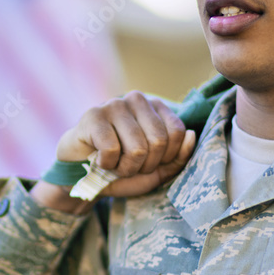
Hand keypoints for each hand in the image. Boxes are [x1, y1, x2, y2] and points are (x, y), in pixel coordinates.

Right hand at [31, 92, 196, 211]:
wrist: (82, 175)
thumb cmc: (122, 169)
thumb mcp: (157, 170)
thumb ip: (179, 157)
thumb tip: (191, 135)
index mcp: (156, 107)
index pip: (177, 133)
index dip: (165, 158)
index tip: (148, 163)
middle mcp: (136, 99)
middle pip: (158, 142)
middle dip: (144, 165)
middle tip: (128, 166)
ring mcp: (114, 104)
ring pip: (137, 148)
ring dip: (125, 168)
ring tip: (114, 164)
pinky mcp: (92, 116)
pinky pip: (112, 149)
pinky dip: (106, 165)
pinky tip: (98, 160)